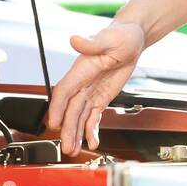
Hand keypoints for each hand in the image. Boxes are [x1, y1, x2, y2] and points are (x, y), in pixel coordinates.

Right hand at [46, 22, 146, 155]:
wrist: (132, 40)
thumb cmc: (120, 35)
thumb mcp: (110, 38)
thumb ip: (92, 42)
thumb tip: (75, 40)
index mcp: (81, 68)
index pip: (65, 90)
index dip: (58, 107)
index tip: (54, 123)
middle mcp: (82, 82)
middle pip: (71, 109)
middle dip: (68, 129)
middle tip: (66, 147)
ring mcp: (91, 91)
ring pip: (80, 116)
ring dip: (76, 133)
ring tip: (73, 150)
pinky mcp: (101, 97)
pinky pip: (94, 116)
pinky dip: (91, 129)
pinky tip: (92, 142)